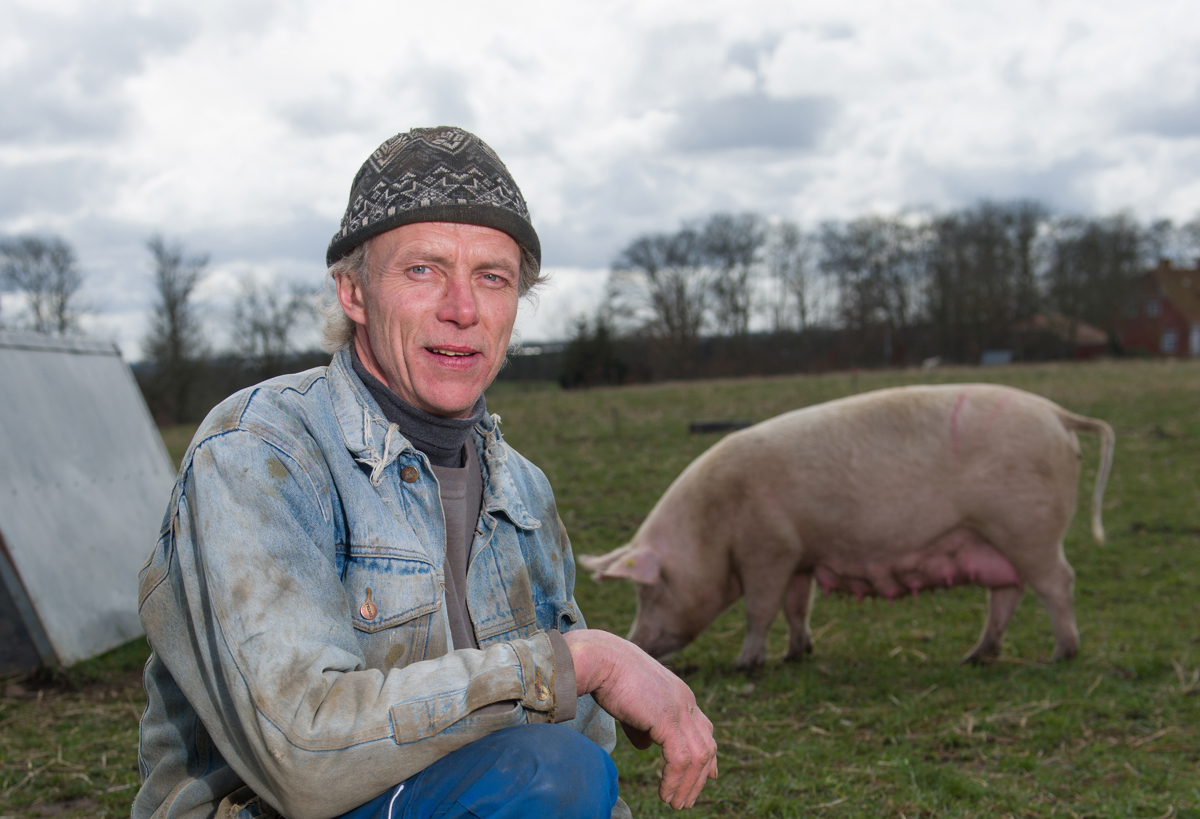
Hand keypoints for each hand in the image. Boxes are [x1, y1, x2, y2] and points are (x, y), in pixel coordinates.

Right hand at [563, 629, 717, 809]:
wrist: (599, 659)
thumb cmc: (609, 676)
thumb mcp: (633, 703)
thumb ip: (643, 725)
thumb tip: (646, 745)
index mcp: (680, 694)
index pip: (704, 729)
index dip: (707, 755)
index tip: (707, 776)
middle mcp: (685, 701)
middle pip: (707, 745)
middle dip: (700, 777)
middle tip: (687, 799)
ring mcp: (679, 709)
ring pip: (698, 757)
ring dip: (688, 785)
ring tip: (675, 803)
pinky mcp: (667, 720)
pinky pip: (680, 759)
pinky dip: (675, 780)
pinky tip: (664, 793)